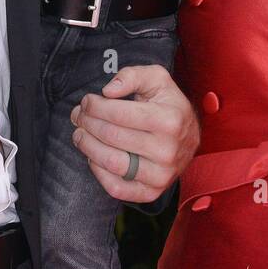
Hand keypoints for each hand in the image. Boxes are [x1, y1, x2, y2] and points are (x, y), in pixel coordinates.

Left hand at [69, 64, 199, 204]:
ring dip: (87, 146)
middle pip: (112, 136)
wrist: (188, 138)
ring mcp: (161, 175)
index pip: (119, 114)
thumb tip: (108, 90)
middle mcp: (168, 150)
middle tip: (79, 115)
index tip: (87, 101)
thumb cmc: (169, 105)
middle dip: (88, 123)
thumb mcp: (157, 79)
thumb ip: (132, 76)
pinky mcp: (152, 192)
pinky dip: (98, 173)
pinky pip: (117, 188)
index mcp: (170, 120)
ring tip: (80, 134)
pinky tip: (93, 156)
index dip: (95, 106)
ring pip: (112, 163)